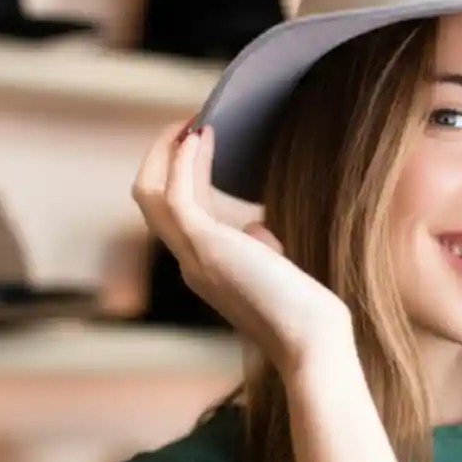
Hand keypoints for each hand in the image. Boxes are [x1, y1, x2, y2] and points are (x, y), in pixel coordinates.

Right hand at [132, 120, 353, 375]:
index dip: (183, 173)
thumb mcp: (274, 271)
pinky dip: (182, 161)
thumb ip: (258, 248)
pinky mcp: (206, 246)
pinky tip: (200, 135)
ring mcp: (192, 256)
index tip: (199, 140)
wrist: (310, 340)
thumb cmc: (304, 311)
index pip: (177, 212)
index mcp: (203, 268)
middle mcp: (188, 262)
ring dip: (167, 151)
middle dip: (163, 156)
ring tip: (191, 121)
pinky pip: (176, 193)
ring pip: (151, 194)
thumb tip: (256, 226)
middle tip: (187, 121)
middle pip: (150, 199)